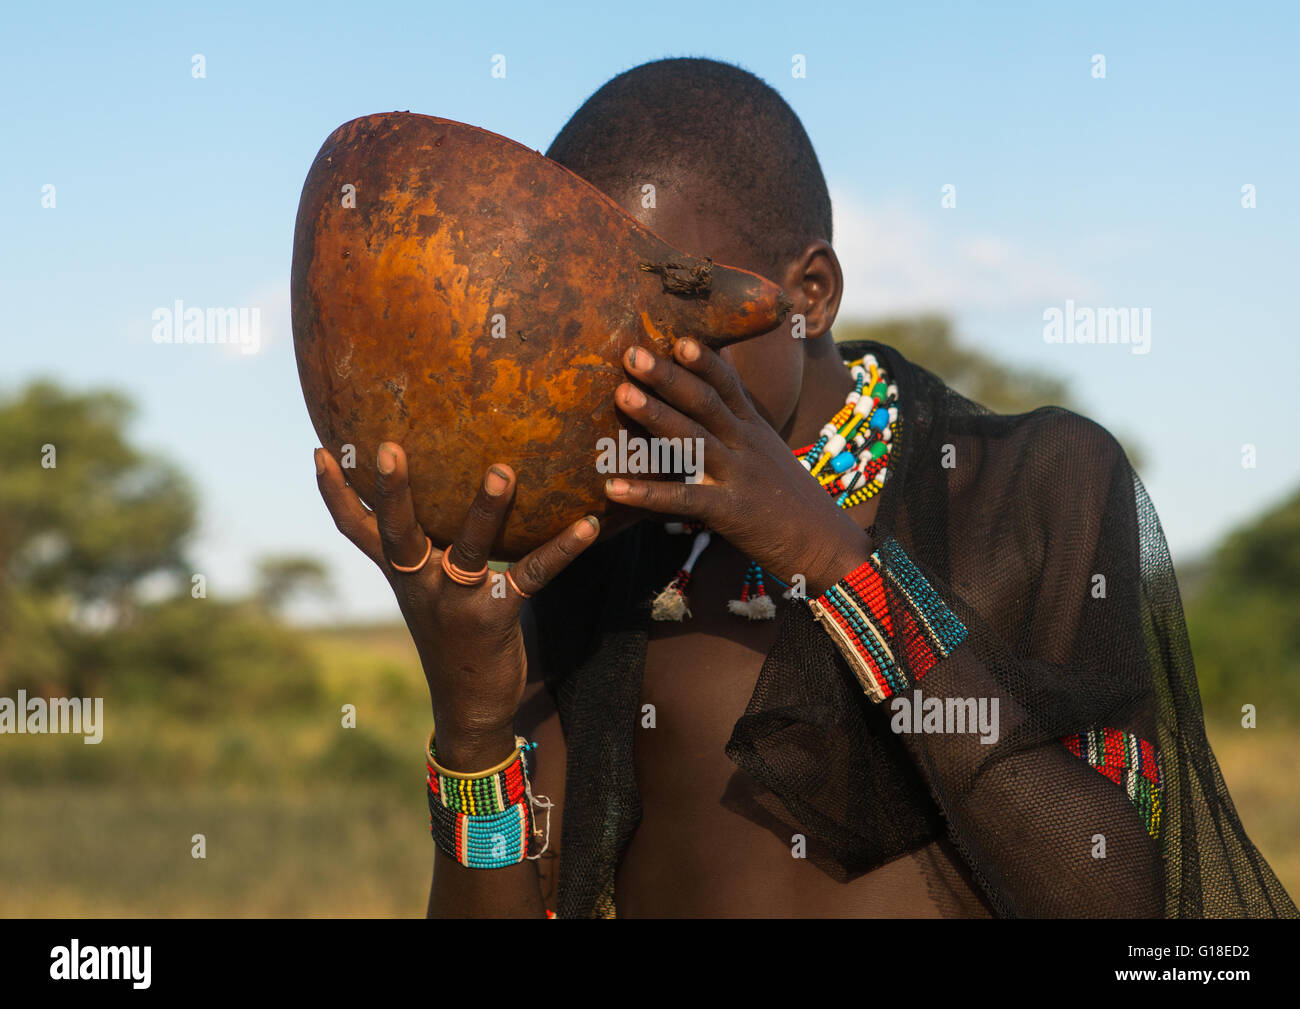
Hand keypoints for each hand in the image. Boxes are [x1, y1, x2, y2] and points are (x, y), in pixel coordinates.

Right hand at [314, 443, 598, 768]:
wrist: (471, 707)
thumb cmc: (454, 636)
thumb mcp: (428, 593)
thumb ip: (429, 551)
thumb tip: (446, 496)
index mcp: (402, 574)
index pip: (358, 530)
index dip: (336, 494)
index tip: (320, 451)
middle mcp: (420, 585)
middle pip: (398, 533)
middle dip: (392, 491)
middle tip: (390, 447)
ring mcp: (456, 602)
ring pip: (467, 549)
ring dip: (485, 509)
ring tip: (502, 471)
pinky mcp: (496, 615)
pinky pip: (532, 574)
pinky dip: (563, 548)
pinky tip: (588, 523)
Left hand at [603, 339, 871, 595]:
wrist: (826, 546)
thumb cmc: (793, 503)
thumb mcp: (770, 455)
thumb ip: (742, 429)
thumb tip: (713, 408)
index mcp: (755, 430)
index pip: (729, 385)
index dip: (705, 361)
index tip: (678, 338)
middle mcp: (746, 445)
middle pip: (705, 403)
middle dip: (669, 376)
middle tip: (632, 352)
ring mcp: (739, 476)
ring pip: (693, 440)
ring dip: (656, 416)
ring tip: (621, 395)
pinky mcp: (730, 512)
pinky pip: (682, 500)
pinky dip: (647, 494)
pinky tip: (614, 488)